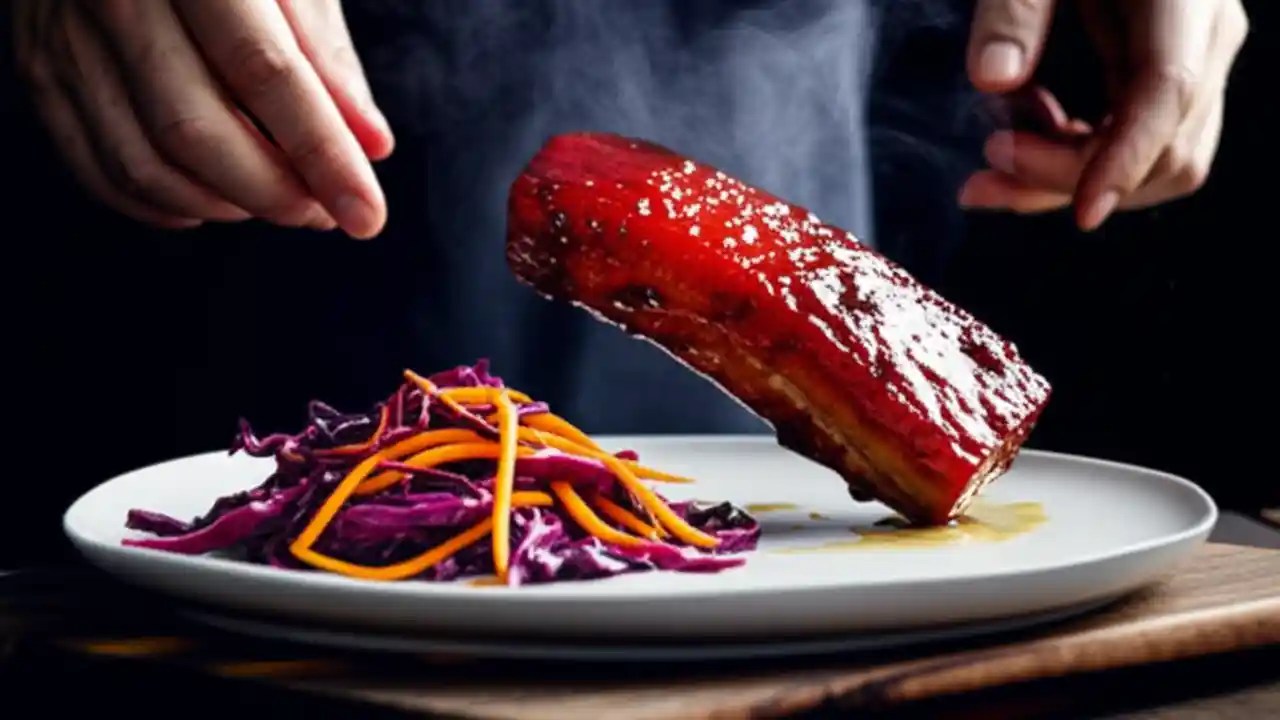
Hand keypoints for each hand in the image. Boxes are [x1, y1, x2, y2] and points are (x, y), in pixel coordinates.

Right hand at [11, 0, 393, 237]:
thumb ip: (327, 53)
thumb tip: (371, 146)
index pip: (263, 72)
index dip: (322, 154)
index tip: (366, 215)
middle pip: (195, 130)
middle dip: (274, 194)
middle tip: (323, 213)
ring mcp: (63, 31)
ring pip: (143, 162)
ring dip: (225, 204)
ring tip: (281, 201)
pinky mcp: (40, 64)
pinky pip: (96, 166)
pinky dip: (162, 204)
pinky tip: (213, 202)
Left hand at [958, 0, 1247, 230]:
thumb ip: (1013, 7)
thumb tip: (992, 78)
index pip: (1169, 91)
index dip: (1126, 158)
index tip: (1081, 213)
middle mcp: (1205, 35)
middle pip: (1167, 146)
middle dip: (1073, 179)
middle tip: (982, 179)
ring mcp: (1192, 60)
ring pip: (1156, 161)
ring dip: (1069, 181)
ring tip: (987, 175)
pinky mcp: (1162, 76)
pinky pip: (1131, 142)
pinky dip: (1073, 158)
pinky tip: (1017, 138)